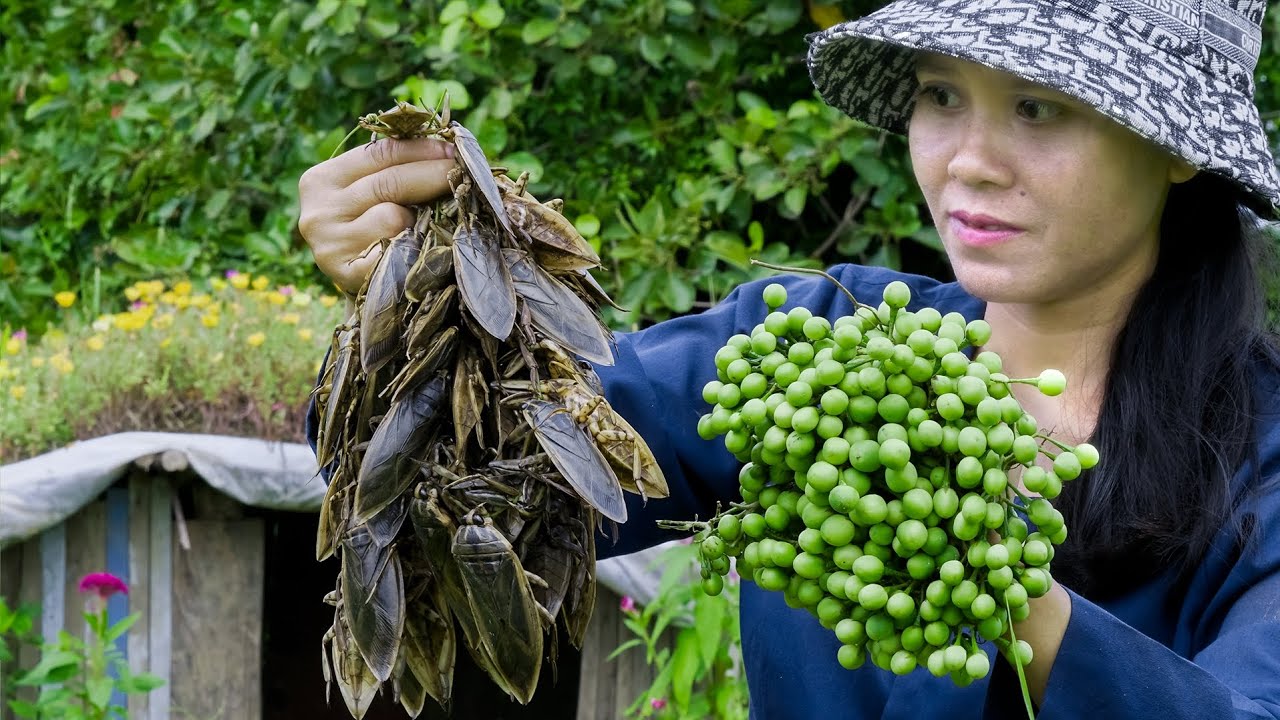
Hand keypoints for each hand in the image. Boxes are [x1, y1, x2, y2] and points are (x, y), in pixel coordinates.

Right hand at [297, 138, 455, 297]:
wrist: (358, 281)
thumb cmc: (370, 227)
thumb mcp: (371, 192)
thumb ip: (394, 168)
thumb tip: (444, 146)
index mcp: (322, 179)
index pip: (380, 153)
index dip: (421, 149)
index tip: (453, 150)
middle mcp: (319, 210)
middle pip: (389, 183)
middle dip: (433, 174)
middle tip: (462, 173)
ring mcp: (329, 244)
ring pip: (392, 218)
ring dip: (415, 221)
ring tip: (417, 227)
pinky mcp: (345, 274)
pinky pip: (395, 252)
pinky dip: (409, 250)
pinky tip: (412, 252)